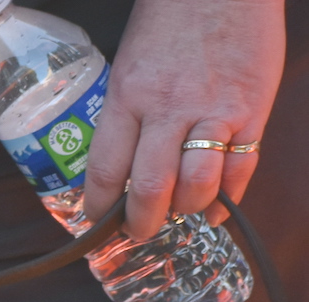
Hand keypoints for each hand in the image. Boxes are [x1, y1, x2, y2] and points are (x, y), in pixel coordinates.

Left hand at [81, 0, 285, 238]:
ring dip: (185, 210)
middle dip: (141, 223)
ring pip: (197, 185)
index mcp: (129, 97)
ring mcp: (214, 112)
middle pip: (150, 189)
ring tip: (177, 214)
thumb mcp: (131, 63)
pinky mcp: (252, 110)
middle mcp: (169, 110)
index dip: (99, 208)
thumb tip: (121, 160)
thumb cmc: (172, 18)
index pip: (106, 171)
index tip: (97, 221)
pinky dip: (226, 197)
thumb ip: (128, 111)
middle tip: (138, 232)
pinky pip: (240, 168)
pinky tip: (214, 208)